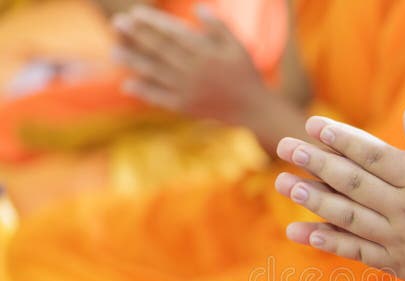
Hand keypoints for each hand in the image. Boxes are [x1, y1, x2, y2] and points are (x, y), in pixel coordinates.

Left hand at [111, 4, 265, 124]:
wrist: (253, 109)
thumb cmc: (245, 74)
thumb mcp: (238, 46)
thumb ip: (219, 27)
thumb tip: (198, 9)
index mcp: (206, 53)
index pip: (173, 33)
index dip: (153, 22)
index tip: (135, 13)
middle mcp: (194, 70)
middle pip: (160, 50)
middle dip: (137, 36)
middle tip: (117, 24)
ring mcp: (188, 90)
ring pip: (156, 73)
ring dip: (133, 62)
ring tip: (114, 53)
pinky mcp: (186, 107)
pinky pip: (161, 98)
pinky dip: (144, 92)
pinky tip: (128, 84)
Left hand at [274, 105, 404, 280]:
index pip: (373, 155)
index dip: (341, 139)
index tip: (313, 124)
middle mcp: (402, 209)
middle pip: (352, 182)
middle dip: (316, 162)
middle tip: (285, 146)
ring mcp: (394, 238)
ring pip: (347, 216)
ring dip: (313, 200)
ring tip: (283, 185)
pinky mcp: (392, 263)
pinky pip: (355, 251)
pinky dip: (329, 242)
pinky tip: (303, 232)